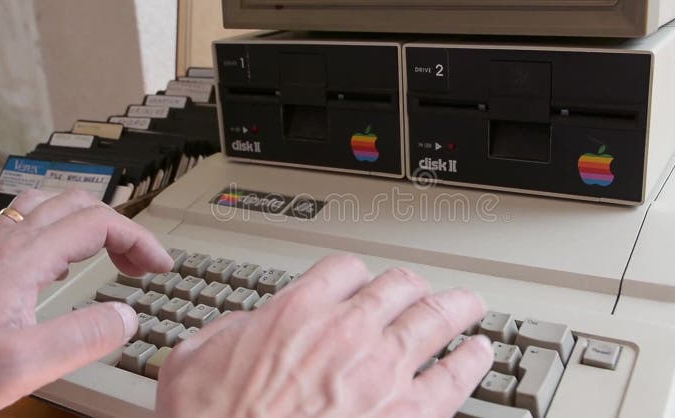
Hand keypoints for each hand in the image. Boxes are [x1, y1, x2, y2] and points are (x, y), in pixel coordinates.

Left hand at [0, 189, 172, 416]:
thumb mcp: (20, 368)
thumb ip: (81, 337)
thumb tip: (125, 314)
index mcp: (18, 262)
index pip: (96, 222)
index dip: (137, 238)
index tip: (159, 266)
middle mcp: (2, 248)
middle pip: (76, 205)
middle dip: (119, 227)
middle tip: (140, 262)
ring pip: (47, 209)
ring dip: (88, 223)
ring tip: (109, 252)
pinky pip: (24, 228)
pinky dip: (59, 234)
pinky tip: (61, 264)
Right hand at [157, 254, 492, 417]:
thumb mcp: (195, 360)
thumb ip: (229, 331)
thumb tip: (244, 327)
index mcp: (298, 312)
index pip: (344, 269)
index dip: (356, 274)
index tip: (361, 284)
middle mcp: (347, 331)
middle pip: (399, 286)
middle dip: (412, 286)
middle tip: (420, 290)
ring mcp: (383, 370)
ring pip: (436, 318)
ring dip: (457, 308)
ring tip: (469, 305)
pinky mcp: (410, 413)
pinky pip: (455, 375)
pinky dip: (472, 360)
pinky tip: (480, 354)